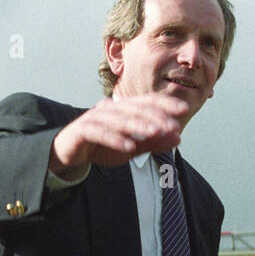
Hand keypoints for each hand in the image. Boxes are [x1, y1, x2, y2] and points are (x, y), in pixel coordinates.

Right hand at [49, 94, 188, 176]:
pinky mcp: (82, 130)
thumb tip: (178, 137)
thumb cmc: (102, 147)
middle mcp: (110, 108)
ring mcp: (95, 117)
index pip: (147, 102)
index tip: (184, 110)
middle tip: (172, 126)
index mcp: (123, 108)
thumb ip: (153, 142)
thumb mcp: (132, 147)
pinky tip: (128, 147)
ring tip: (154, 133)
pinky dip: (115, 139)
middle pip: (135, 109)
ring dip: (138, 126)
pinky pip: (100, 133)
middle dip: (155, 116)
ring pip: (119, 119)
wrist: (70, 153)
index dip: (165, 104)